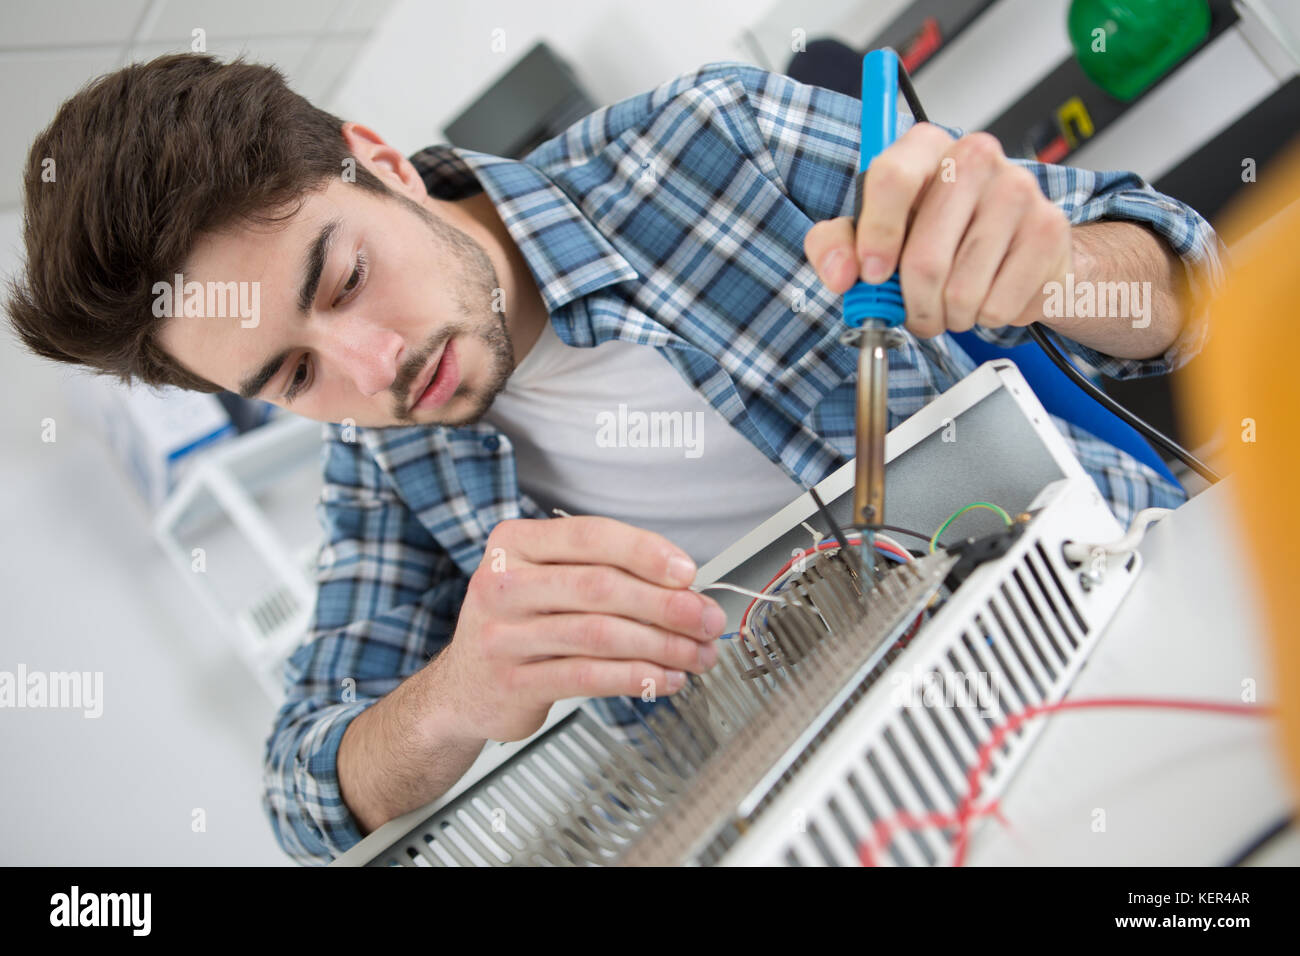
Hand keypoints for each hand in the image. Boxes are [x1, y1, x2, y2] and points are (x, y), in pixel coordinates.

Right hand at [438, 516, 725, 741]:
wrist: (462, 687)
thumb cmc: (519, 625)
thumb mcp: (546, 581)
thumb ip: (604, 574)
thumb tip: (684, 588)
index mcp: (515, 544)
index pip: (590, 536)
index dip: (645, 552)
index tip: (688, 571)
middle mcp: (503, 583)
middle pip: (600, 586)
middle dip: (666, 604)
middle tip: (706, 619)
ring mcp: (503, 635)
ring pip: (599, 634)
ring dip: (661, 645)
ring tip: (695, 654)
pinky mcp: (512, 682)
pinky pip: (588, 676)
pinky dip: (636, 678)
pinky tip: (664, 678)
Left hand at [804, 123, 1072, 337]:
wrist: (1014, 246)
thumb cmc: (936, 234)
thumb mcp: (871, 233)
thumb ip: (836, 246)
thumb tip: (841, 274)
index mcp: (925, 148)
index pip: (892, 178)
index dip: (876, 236)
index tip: (871, 274)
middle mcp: (975, 156)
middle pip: (925, 258)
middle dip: (912, 303)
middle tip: (915, 310)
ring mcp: (1018, 190)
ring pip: (961, 291)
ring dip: (948, 316)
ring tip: (952, 303)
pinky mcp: (1048, 230)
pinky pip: (997, 304)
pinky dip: (984, 317)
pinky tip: (988, 295)